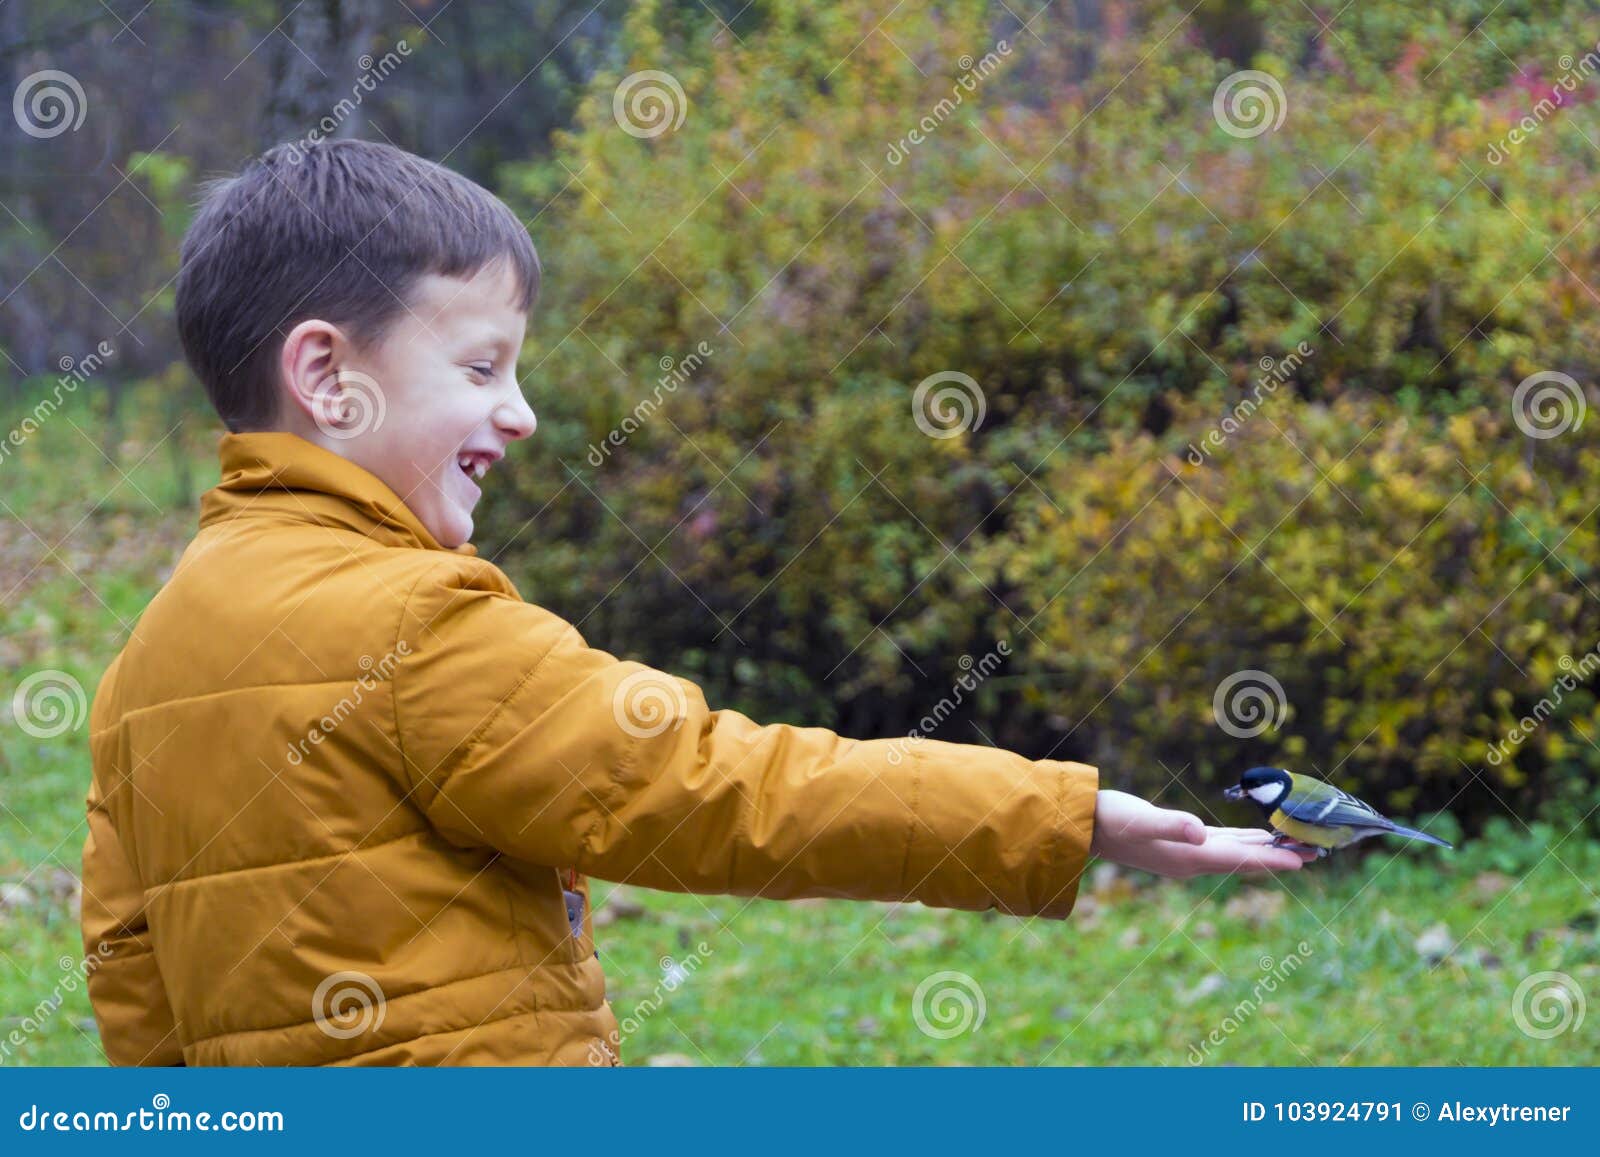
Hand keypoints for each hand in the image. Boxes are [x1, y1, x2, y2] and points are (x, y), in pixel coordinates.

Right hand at [1088, 789, 1317, 877]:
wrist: (1083, 825)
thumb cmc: (1110, 819)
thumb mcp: (1140, 820)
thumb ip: (1170, 825)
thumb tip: (1200, 833)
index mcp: (1189, 856)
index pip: (1240, 858)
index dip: (1272, 858)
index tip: (1304, 860)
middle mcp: (1193, 860)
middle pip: (1246, 859)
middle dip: (1280, 855)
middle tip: (1318, 851)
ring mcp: (1187, 854)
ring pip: (1238, 852)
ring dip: (1267, 849)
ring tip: (1297, 845)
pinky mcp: (1181, 843)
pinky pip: (1223, 844)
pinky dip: (1245, 841)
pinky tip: (1256, 835)